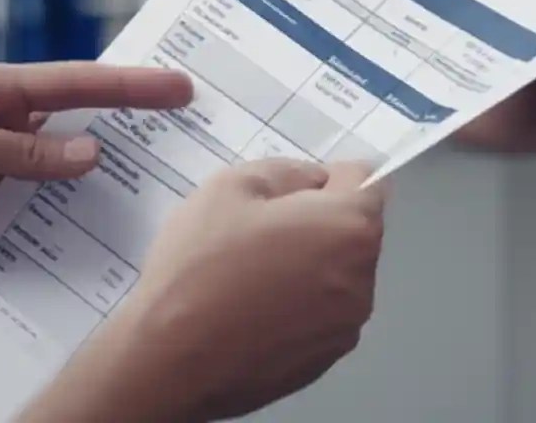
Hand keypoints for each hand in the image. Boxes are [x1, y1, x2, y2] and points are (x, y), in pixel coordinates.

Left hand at [0, 62, 191, 279]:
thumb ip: (20, 153)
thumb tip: (91, 154)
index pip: (74, 84)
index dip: (129, 86)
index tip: (178, 87)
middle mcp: (6, 124)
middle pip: (83, 120)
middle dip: (136, 120)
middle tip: (193, 123)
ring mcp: (4, 167)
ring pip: (72, 167)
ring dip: (114, 173)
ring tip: (171, 179)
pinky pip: (49, 208)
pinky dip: (80, 215)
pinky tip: (114, 227)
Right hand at [28, 160, 386, 422]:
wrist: (170, 360)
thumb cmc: (200, 265)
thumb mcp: (230, 186)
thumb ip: (286, 171)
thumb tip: (312, 181)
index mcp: (350, 228)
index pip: (365, 179)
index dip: (325, 178)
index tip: (283, 195)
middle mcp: (363, 280)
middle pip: (352, 231)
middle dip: (316, 223)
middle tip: (255, 234)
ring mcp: (345, 328)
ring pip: (336, 276)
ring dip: (307, 267)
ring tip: (248, 278)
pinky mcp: (323, 363)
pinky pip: (319, 317)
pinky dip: (296, 307)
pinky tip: (250, 313)